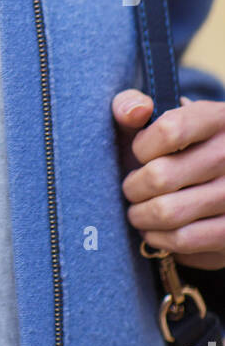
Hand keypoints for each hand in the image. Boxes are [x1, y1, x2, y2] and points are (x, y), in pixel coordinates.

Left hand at [112, 89, 224, 269]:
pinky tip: (156, 231)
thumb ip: (135, 104)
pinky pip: (184, 241)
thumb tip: (134, 112)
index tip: (139, 153)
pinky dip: (160, 240)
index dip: (141, 146)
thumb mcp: (165, 114)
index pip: (169, 130)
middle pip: (161, 176)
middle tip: (130, 190)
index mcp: (216, 119)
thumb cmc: (182, 143)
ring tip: (138, 212)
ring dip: (141, 217)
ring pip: (168, 213)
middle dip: (132, 187)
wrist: (223, 174)